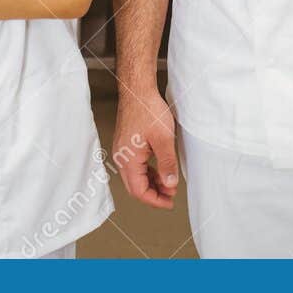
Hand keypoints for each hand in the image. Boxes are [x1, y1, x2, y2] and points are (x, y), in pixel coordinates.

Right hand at [113, 89, 179, 209]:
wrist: (137, 90)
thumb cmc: (148, 110)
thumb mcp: (163, 139)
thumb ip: (167, 164)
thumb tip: (170, 184)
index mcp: (128, 160)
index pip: (139, 191)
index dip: (155, 200)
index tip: (169, 202)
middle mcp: (121, 158)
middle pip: (135, 187)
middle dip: (154, 193)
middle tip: (170, 195)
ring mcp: (122, 151)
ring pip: (135, 177)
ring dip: (152, 183)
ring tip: (169, 183)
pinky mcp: (126, 144)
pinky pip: (135, 166)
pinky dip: (148, 172)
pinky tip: (160, 170)